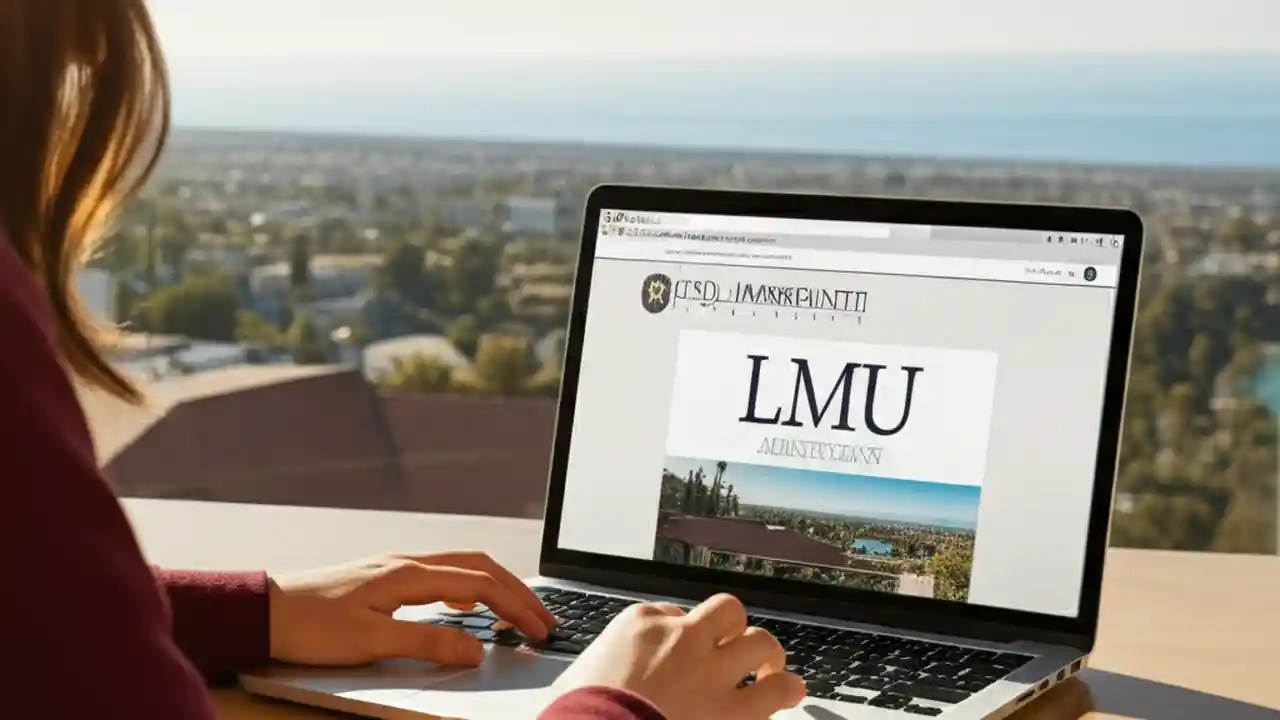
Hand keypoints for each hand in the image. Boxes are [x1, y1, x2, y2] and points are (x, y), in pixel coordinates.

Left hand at [267, 552, 556, 666]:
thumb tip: (475, 647)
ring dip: (496, 586)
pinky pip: (442, 573)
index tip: (539, 630)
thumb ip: (427, 643)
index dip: (515, 606)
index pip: (481, 583)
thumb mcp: (371, 641)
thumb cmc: (310, 626)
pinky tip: (466, 603)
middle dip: (517, 592)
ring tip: (516, 611)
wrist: (263, 610)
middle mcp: (406, 563)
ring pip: (462, 566)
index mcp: (409, 574)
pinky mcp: (384, 577)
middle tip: (543, 620)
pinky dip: (468, 586)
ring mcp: (395, 567)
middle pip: (479, 567)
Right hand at [552, 594, 805, 719]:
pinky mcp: (732, 710)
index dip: (680, 634)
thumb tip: (606, 675)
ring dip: (768, 655)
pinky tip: (791, 692)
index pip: (672, 613)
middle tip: (737, 647)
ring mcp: (711, 670)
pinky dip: (787, 689)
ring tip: (773, 668)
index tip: (680, 653)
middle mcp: (682, 637)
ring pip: (759, 642)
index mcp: (641, 624)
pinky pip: (778, 690)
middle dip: (734, 628)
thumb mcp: (579, 676)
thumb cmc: (578, 715)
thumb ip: (605, 665)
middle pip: (725, 612)